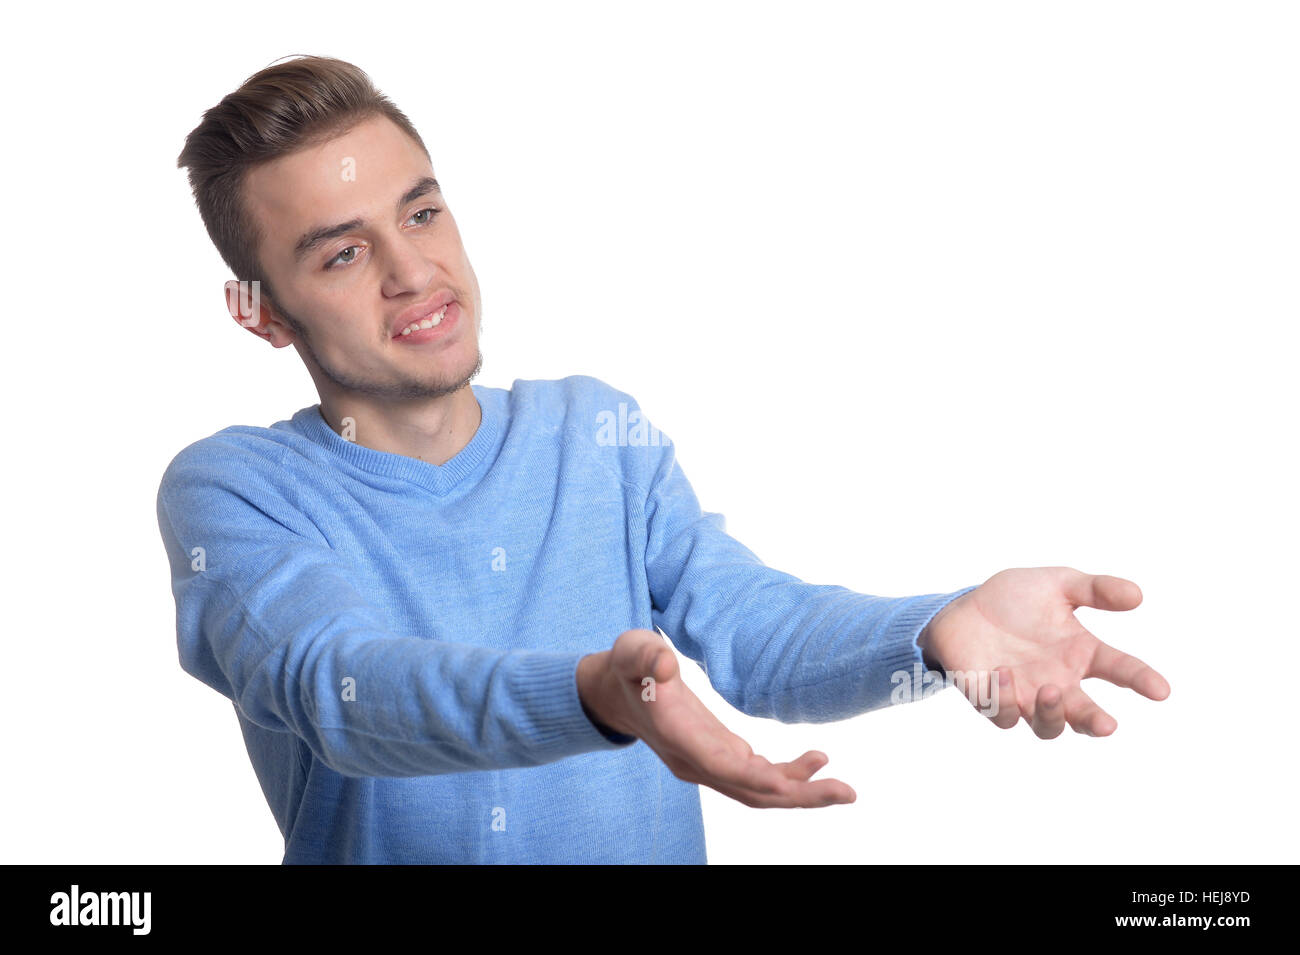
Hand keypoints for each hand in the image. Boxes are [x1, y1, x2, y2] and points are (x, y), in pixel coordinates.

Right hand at [577, 629, 855, 807]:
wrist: (615, 694)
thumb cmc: (627, 668)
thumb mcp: (630, 651)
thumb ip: (645, 657)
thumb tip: (664, 663)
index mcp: (679, 738)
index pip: (721, 766)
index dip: (757, 776)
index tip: (793, 779)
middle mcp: (696, 761)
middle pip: (751, 792)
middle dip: (799, 795)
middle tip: (847, 791)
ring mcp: (708, 763)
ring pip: (758, 791)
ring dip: (801, 791)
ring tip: (843, 786)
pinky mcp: (719, 756)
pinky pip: (758, 776)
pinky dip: (787, 775)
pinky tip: (816, 762)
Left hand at [917, 567, 1169, 738]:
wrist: (962, 607)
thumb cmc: (1014, 600)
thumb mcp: (1056, 584)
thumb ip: (1094, 589)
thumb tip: (1138, 595)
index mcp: (1080, 653)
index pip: (1120, 670)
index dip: (1142, 680)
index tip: (1161, 690)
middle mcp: (1058, 681)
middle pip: (1085, 715)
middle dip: (1096, 722)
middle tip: (1108, 725)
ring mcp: (1025, 695)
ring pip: (1048, 726)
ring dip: (1053, 714)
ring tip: (1050, 690)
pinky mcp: (992, 700)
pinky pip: (1003, 715)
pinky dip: (1005, 701)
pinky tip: (1002, 673)